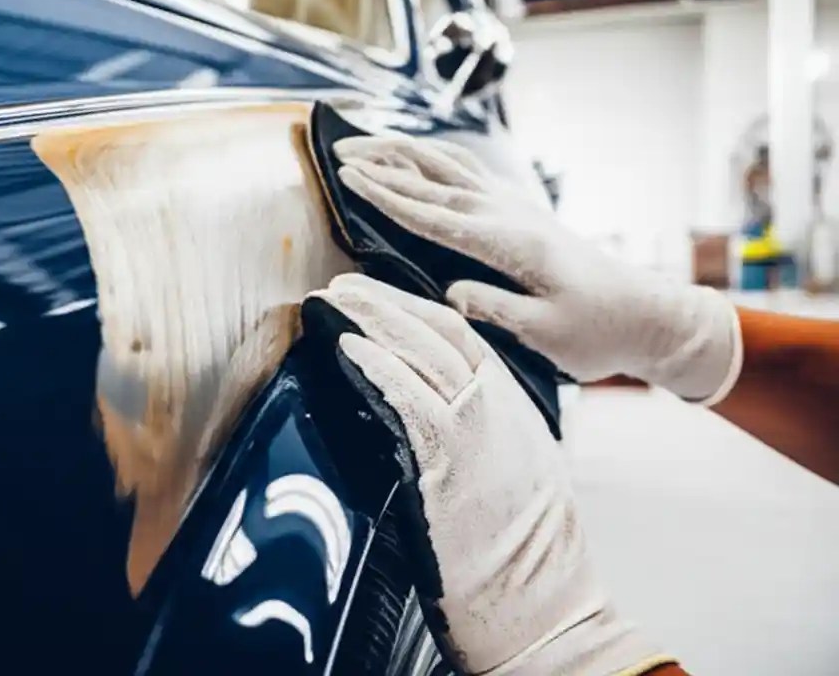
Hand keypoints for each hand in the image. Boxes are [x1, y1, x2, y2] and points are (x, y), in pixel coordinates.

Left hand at [305, 274, 672, 674]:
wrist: (544, 595)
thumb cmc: (527, 544)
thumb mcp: (518, 465)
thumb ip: (486, 427)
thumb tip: (441, 409)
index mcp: (513, 401)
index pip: (461, 333)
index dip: (416, 306)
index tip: (380, 292)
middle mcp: (497, 404)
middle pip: (438, 329)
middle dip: (387, 301)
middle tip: (344, 283)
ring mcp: (474, 428)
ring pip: (420, 352)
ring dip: (372, 321)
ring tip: (334, 299)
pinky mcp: (448, 459)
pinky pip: (407, 398)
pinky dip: (376, 367)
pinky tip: (347, 347)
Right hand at [332, 135, 741, 403]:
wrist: (643, 314)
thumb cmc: (596, 331)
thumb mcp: (548, 334)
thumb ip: (497, 311)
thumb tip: (448, 292)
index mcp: (509, 244)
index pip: (434, 214)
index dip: (387, 195)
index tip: (348, 176)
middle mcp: (509, 215)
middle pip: (434, 178)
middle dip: (383, 160)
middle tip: (338, 147)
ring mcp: (515, 208)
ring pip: (451, 166)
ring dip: (405, 151)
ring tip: (365, 142)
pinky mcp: (520, 212)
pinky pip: (468, 172)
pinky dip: (434, 158)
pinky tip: (417, 157)